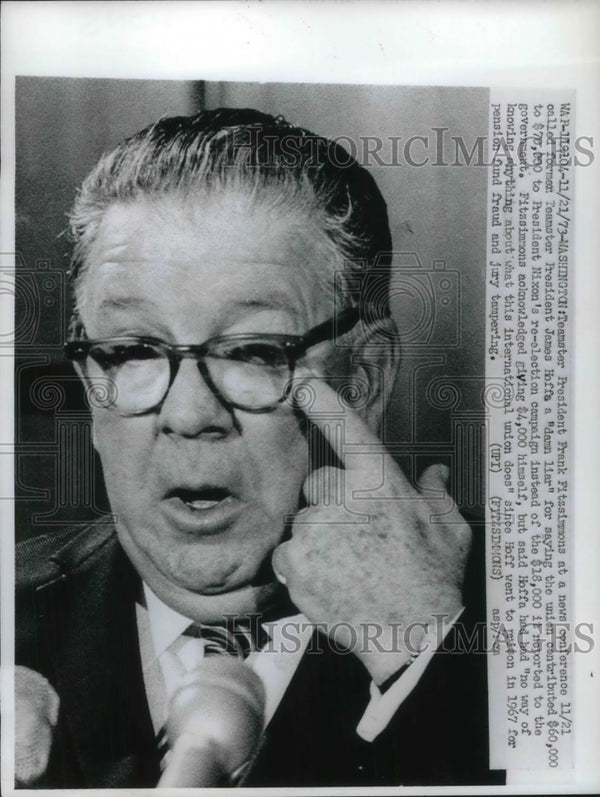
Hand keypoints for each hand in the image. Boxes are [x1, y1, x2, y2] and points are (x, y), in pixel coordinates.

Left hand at [271, 372, 471, 684]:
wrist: (410, 638)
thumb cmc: (434, 581)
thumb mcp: (450, 530)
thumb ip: (436, 493)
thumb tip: (435, 473)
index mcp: (379, 483)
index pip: (347, 429)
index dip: (325, 402)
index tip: (305, 383)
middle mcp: (341, 499)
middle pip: (319, 483)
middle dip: (333, 501)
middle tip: (357, 533)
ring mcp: (313, 531)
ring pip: (304, 520)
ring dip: (319, 536)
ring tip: (349, 565)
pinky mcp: (293, 562)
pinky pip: (289, 552)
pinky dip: (303, 564)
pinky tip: (331, 579)